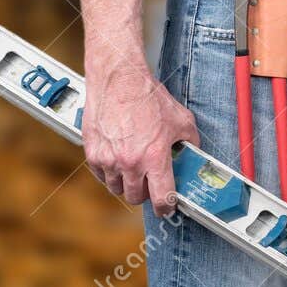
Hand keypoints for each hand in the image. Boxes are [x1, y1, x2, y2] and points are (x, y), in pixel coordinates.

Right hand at [83, 62, 199, 215]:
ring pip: (116, 188)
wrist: (119, 79)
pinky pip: (101, 175)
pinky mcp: (92, 152)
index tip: (168, 208)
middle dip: (146, 193)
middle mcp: (129, 162)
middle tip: (151, 182)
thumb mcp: (182, 120)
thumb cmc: (149, 97)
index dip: (166, 207)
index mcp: (154, 157)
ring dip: (126, 184)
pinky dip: (109, 173)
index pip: (161, 198)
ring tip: (134, 169)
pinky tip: (118, 160)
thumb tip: (194, 157)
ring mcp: (108, 159)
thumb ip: (190, 143)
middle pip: (136, 197)